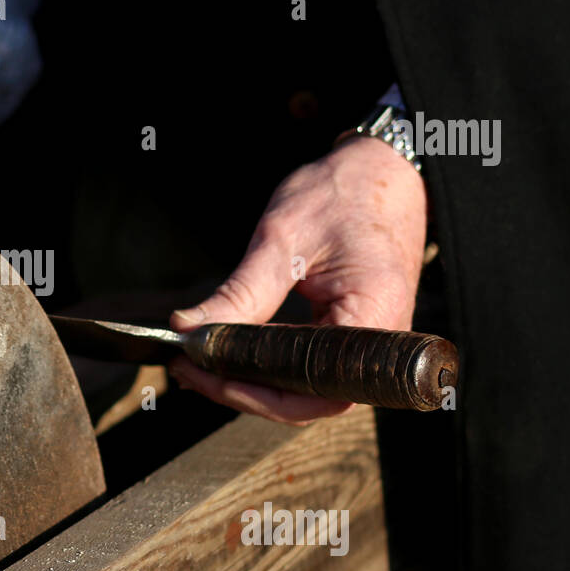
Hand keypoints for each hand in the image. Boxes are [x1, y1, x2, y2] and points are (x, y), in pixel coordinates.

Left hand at [169, 134, 427, 424]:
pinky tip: (227, 358)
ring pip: (303, 391)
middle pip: (304, 400)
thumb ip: (239, 294)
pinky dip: (265, 367)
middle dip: (242, 391)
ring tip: (197, 366)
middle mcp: (379, 346)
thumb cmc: (343, 194)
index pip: (308, 388)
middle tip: (187, 369)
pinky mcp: (350, 339)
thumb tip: (189, 330)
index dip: (250, 390)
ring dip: (249, 384)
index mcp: (374, 321)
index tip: (200, 369)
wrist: (383, 170)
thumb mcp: (282, 239)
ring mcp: (367, 346)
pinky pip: (306, 369)